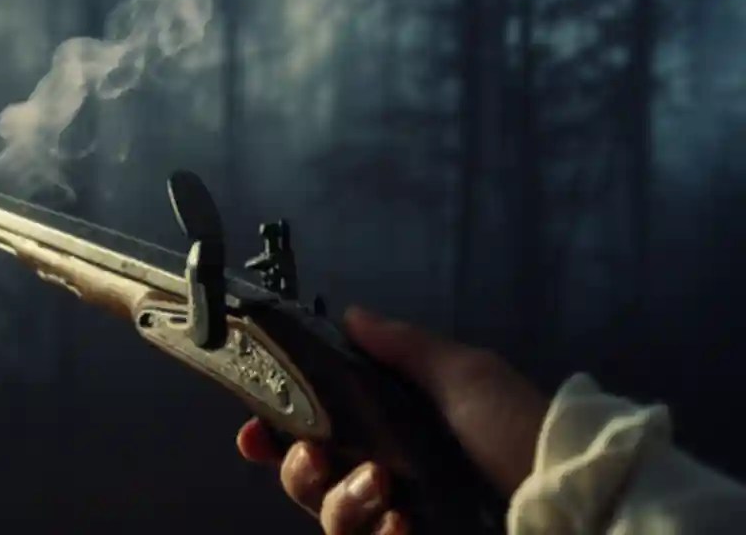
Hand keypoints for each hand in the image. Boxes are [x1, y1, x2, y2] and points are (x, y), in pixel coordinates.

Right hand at [236, 306, 548, 533]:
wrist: (576, 503)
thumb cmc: (517, 431)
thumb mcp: (465, 376)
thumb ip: (403, 348)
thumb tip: (351, 314)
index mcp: (393, 429)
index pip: (315, 432)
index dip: (275, 434)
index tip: (252, 431)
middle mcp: (390, 477)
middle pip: (307, 481)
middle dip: (298, 469)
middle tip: (319, 454)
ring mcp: (401, 521)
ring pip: (332, 520)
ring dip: (343, 502)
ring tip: (385, 491)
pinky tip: (405, 525)